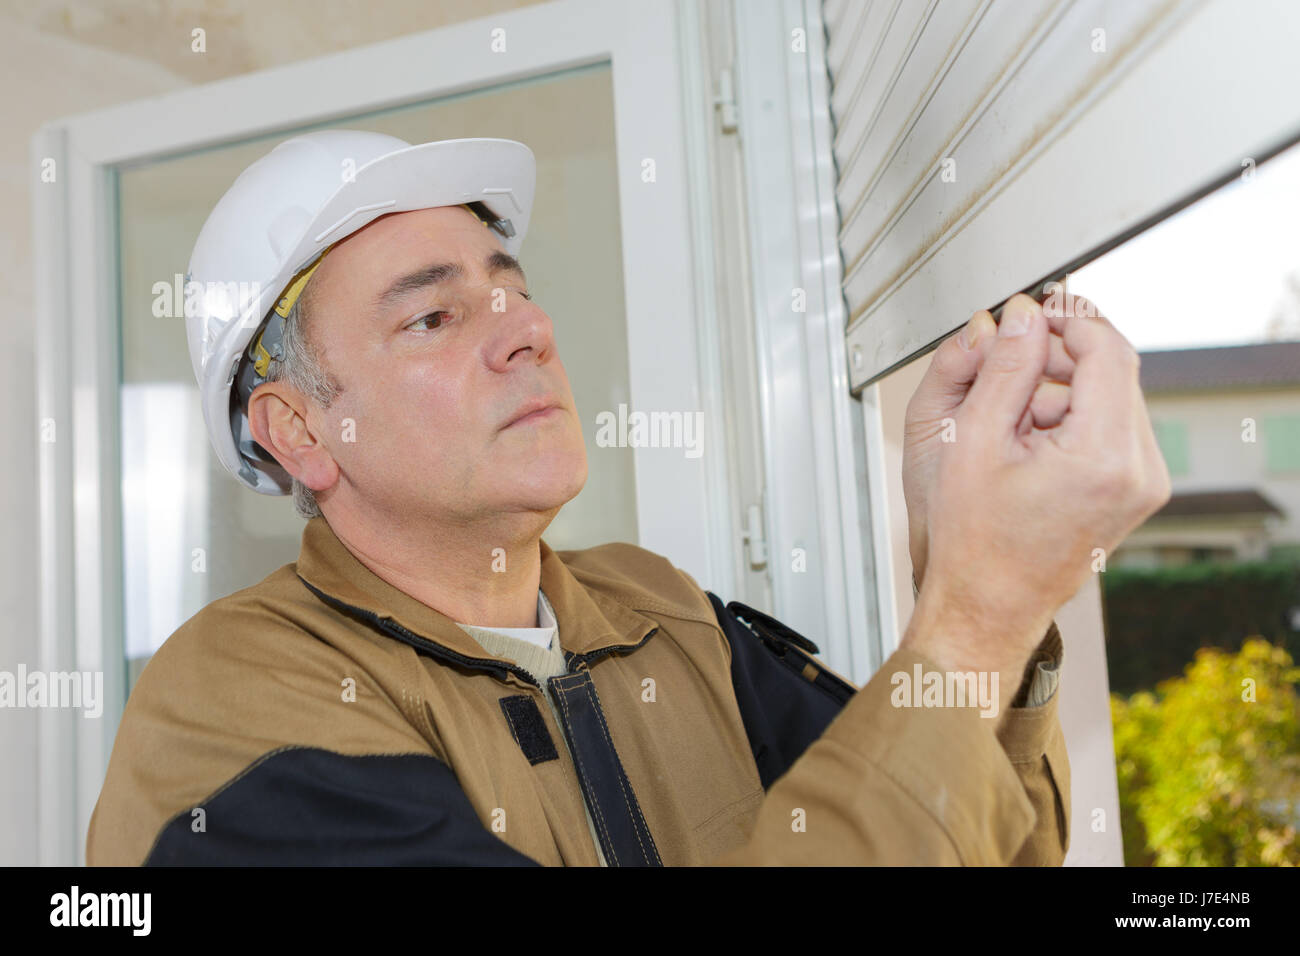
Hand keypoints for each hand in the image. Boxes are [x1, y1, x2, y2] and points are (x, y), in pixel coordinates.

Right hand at [908, 292, 1171, 674]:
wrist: (988, 604)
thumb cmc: (974, 541)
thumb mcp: (973, 441)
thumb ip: (1004, 368)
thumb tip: (1023, 317)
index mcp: (1102, 456)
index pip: (1108, 351)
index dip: (1069, 320)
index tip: (1034, 314)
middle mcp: (1138, 471)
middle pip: (1116, 371)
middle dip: (1063, 354)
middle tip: (1012, 355)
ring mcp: (1143, 484)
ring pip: (1115, 397)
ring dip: (1066, 386)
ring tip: (1011, 412)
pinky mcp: (1135, 492)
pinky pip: (1114, 429)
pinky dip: (1075, 417)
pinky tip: (1030, 437)